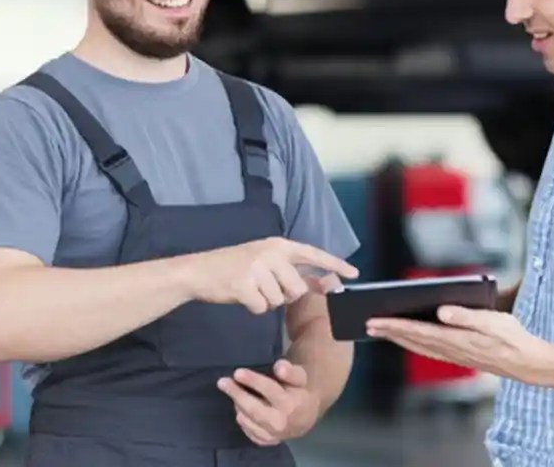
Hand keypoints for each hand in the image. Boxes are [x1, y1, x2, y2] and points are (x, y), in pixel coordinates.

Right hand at [188, 238, 356, 313]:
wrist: (198, 271)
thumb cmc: (233, 268)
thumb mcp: (264, 260)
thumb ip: (289, 269)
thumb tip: (320, 283)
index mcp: (278, 245)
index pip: (313, 254)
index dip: (335, 264)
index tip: (355, 273)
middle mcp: (270, 253)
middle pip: (296, 289)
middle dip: (284, 296)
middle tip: (264, 288)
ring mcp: (257, 268)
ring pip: (279, 301)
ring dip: (266, 302)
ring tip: (250, 289)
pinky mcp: (244, 284)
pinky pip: (262, 308)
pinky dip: (253, 309)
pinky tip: (241, 297)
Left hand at [217, 359, 320, 445]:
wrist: (305, 418)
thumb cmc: (299, 392)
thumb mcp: (300, 377)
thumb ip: (291, 371)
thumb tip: (279, 368)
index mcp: (291, 404)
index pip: (270, 390)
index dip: (253, 381)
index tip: (237, 372)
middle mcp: (281, 423)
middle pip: (253, 408)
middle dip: (237, 394)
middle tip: (222, 382)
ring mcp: (272, 435)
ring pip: (247, 420)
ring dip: (237, 405)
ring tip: (231, 390)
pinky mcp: (266, 441)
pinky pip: (248, 431)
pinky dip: (242, 419)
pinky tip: (240, 409)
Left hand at [367, 306, 552, 382]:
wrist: (527, 362)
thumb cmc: (512, 338)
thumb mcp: (493, 321)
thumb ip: (466, 316)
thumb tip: (441, 310)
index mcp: (457, 339)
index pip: (418, 331)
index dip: (394, 326)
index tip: (374, 320)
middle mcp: (451, 349)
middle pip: (413, 340)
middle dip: (389, 332)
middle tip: (367, 324)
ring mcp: (454, 355)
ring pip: (419, 346)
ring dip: (399, 339)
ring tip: (381, 330)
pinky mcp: (459, 356)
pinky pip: (429, 349)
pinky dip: (414, 343)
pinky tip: (409, 339)